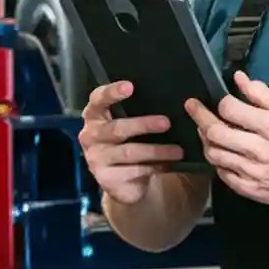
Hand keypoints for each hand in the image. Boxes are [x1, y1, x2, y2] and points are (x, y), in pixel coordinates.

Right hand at [79, 81, 183, 204]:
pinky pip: (134, 171)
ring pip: (129, 152)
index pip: (98, 99)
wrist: (122, 181)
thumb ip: (135, 111)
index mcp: (94, 115)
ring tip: (177, 151)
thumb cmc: (127, 142)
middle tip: (166, 123)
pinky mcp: (106, 179)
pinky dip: (154, 167)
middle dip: (143, 124)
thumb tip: (170, 98)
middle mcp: (90, 135)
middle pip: (116, 128)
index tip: (130, 86)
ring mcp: (96, 159)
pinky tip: (168, 165)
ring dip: (156, 151)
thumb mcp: (128, 125)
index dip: (112, 92)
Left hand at [185, 70, 268, 205]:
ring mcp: (251, 172)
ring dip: (206, 139)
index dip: (221, 102)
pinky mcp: (247, 188)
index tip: (218, 101)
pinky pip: (221, 173)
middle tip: (193, 108)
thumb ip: (261, 93)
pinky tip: (221, 151)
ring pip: (213, 154)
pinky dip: (217, 160)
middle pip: (216, 133)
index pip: (230, 109)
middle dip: (201, 118)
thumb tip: (238, 78)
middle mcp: (259, 150)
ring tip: (206, 130)